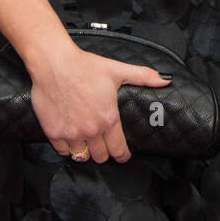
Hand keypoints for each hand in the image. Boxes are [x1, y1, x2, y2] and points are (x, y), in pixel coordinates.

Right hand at [29, 43, 170, 163]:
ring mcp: (71, 133)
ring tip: (88, 142)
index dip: (123, 155)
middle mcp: (91, 130)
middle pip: (101, 157)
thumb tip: (165, 79)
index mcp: (108, 119)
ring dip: (87, 151)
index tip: (123, 155)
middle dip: (105, 152)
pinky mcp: (54, 132)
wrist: (55, 63)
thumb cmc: (85, 66)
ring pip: (82, 156)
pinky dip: (68, 148)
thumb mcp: (117, 70)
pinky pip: (63, 151)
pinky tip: (72, 139)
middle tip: (104, 144)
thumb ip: (143, 76)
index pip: (118, 150)